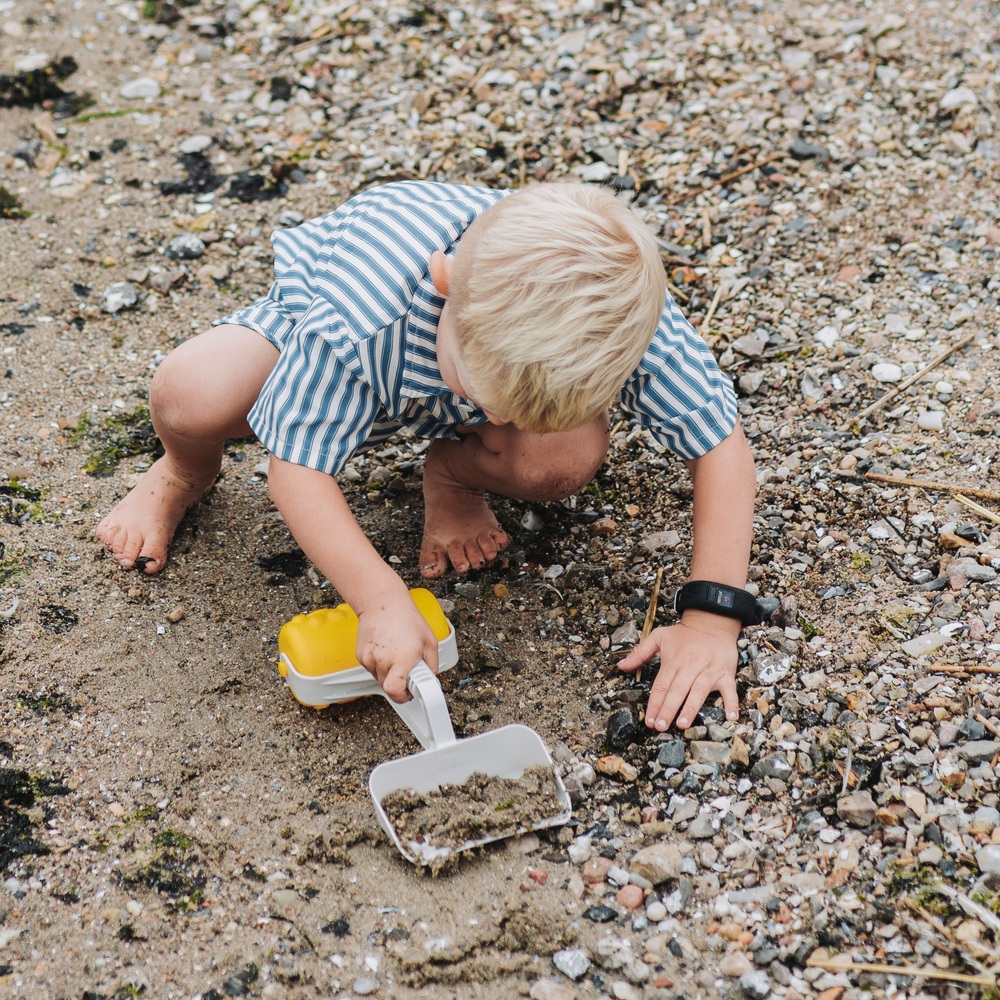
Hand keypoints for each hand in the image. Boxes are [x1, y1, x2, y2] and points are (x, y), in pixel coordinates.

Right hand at [355, 596, 440, 703]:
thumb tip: (430, 678)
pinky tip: (386, 650)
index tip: (410, 693)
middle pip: (388, 688)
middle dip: (399, 684)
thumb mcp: (429, 641)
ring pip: (379, 679)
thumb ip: (432, 664)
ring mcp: (369, 659)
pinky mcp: (360, 656)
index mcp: (401, 659)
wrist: (382, 602)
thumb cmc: (406, 618)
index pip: (395, 691)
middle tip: (408, 670)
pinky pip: (371, 669)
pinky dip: (379, 665)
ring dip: (389, 674)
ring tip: (396, 655)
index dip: (403, 697)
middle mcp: (383, 661)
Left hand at [617, 613, 739, 730]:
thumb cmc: (684, 634)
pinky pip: (729, 690)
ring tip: (682, 724)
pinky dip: (731, 703)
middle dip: (668, 710)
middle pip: (677, 691)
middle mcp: (690, 667)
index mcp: (673, 662)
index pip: (661, 686)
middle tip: (660, 726)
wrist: (712, 621)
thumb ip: (639, 653)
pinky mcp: (725, 673)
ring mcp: (709, 671)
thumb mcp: (658, 637)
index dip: (655, 704)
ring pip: (698, 692)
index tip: (649, 720)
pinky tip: (730, 717)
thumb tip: (621, 666)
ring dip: (690, 709)